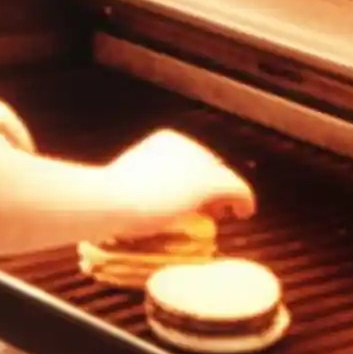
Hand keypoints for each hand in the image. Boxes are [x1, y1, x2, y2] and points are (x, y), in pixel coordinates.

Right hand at [102, 129, 255, 235]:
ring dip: (227, 195)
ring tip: (227, 213)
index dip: (195, 179)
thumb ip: (139, 186)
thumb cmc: (107, 199)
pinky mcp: (211, 181)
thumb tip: (139, 203)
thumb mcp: (123, 186)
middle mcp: (186, 144)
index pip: (190, 158)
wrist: (111, 201)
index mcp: (165, 140)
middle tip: (212, 210)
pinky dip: (244, 201)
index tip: (191, 199)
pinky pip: (238, 190)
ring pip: (224, 178)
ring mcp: (200, 161)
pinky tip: (245, 213)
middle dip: (212, 187)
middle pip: (209, 166)